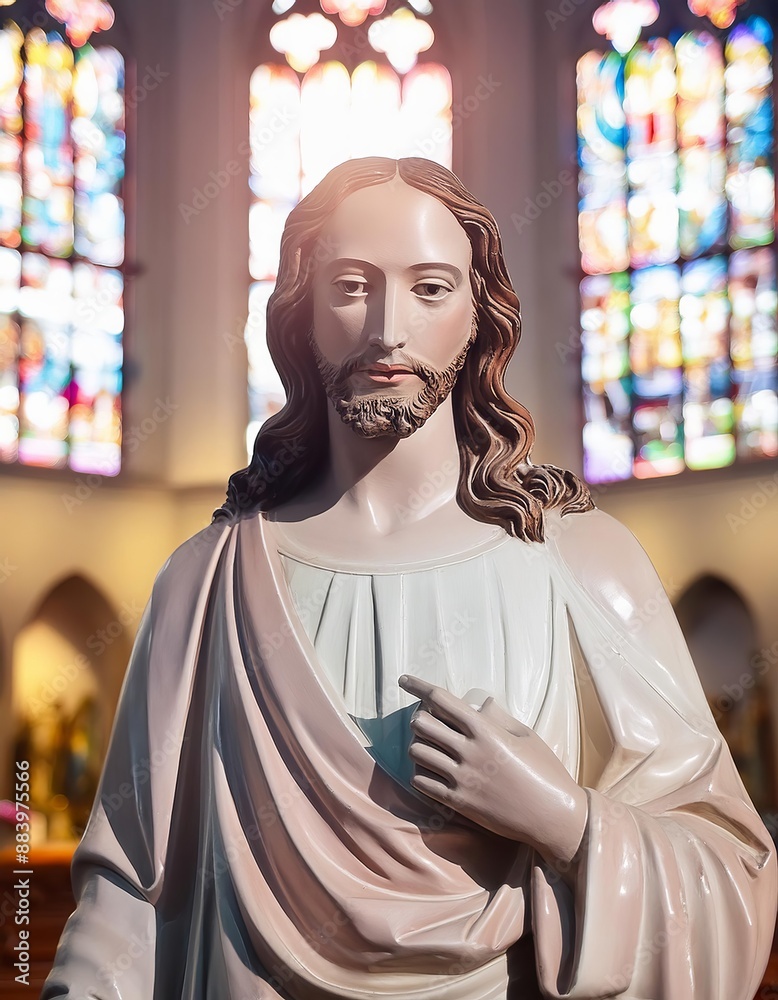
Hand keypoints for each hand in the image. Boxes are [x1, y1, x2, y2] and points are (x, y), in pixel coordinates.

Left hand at [399, 675, 588, 875]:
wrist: (552, 816)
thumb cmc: (544, 771)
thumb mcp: (525, 736)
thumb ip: (498, 717)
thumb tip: (481, 704)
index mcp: (485, 730)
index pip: (441, 700)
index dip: (418, 686)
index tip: (403, 680)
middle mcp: (469, 751)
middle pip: (422, 724)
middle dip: (419, 719)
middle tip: (426, 723)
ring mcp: (462, 778)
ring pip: (417, 752)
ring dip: (419, 746)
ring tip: (430, 748)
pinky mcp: (458, 802)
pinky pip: (421, 782)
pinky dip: (419, 773)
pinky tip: (430, 771)